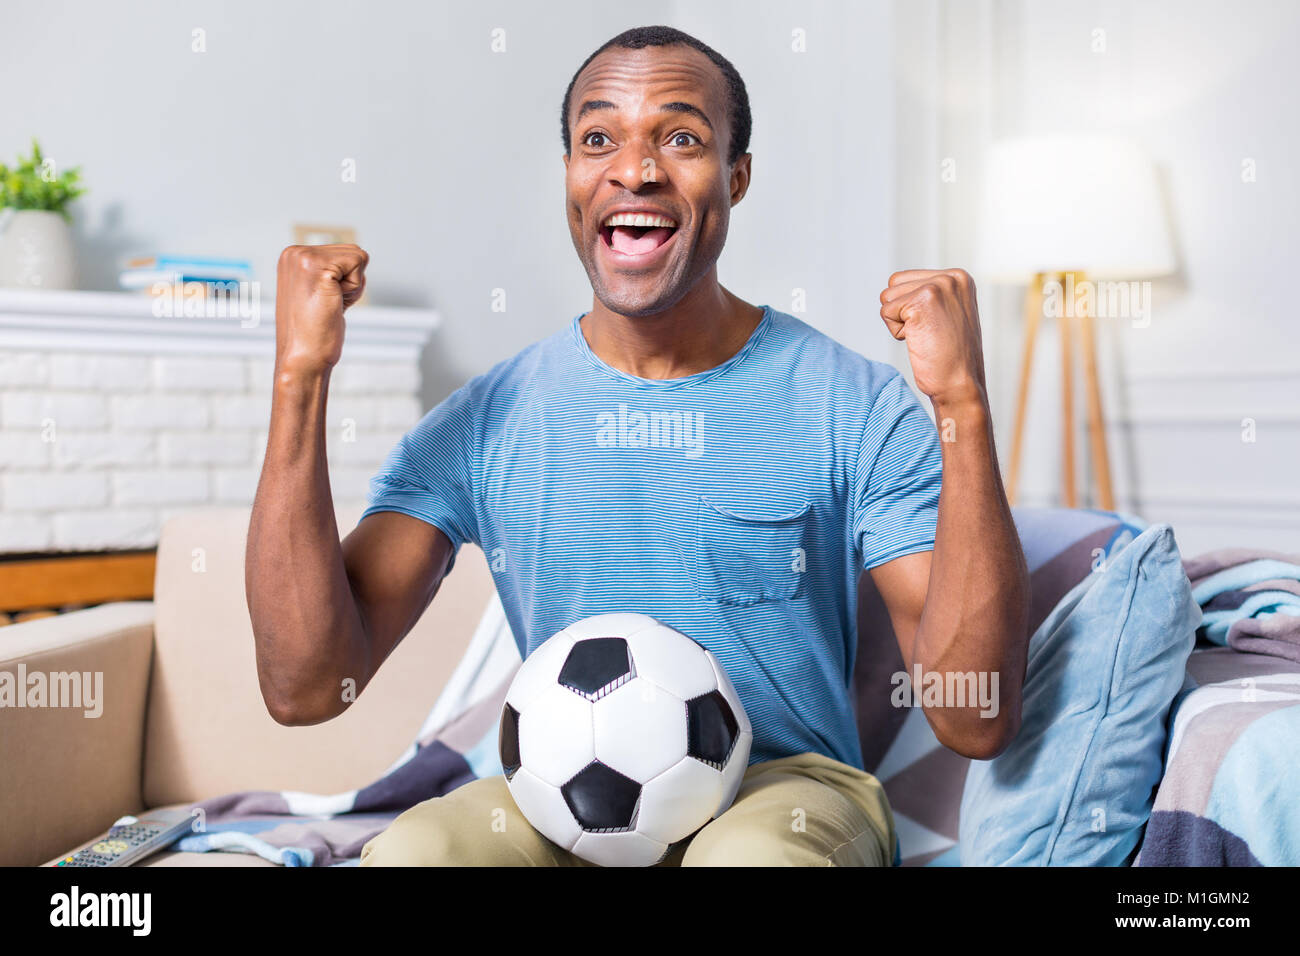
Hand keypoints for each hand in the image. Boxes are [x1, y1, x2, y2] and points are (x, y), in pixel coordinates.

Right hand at [274, 244, 368, 374]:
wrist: (302, 359)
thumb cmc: (314, 333)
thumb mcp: (320, 292)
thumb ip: (333, 272)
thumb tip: (359, 256)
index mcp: (292, 256)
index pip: (344, 252)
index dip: (345, 281)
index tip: (324, 300)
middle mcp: (294, 252)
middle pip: (354, 251)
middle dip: (351, 281)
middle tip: (328, 304)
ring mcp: (302, 257)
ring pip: (358, 256)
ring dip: (353, 286)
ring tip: (329, 304)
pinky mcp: (317, 268)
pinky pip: (359, 264)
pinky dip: (354, 289)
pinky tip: (333, 304)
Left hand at [879, 268, 986, 408]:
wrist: (960, 385)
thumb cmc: (951, 357)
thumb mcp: (948, 313)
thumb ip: (930, 294)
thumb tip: (896, 283)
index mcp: (958, 277)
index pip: (905, 279)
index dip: (909, 308)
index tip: (936, 326)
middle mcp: (951, 277)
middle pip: (894, 284)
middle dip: (902, 313)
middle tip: (930, 334)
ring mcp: (938, 286)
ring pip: (887, 297)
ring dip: (899, 322)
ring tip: (926, 337)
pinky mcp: (923, 301)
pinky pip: (886, 312)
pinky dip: (897, 332)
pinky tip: (921, 341)